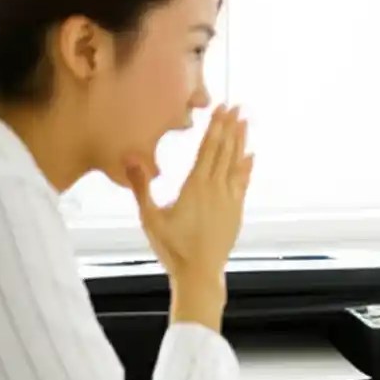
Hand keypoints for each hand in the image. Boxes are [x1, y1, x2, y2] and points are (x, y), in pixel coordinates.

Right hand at [125, 105, 253, 327]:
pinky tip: (250, 156)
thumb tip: (129, 157)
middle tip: (238, 106)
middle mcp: (216, 189)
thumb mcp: (149, 217)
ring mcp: (229, 200)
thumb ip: (140, 186)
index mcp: (195, 187)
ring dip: (241, 141)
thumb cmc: (172, 247)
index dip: (216, 127)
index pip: (208, 149)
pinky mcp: (236, 211)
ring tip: (246, 122)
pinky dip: (246, 167)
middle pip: (225, 151)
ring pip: (237, 164)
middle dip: (231, 127)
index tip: (222, 108)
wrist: (199, 273)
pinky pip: (243, 183)